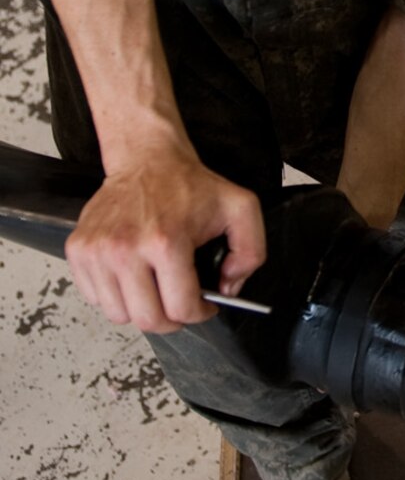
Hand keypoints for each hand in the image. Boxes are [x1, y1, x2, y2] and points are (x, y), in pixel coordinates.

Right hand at [66, 142, 265, 334]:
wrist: (146, 159)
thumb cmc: (188, 184)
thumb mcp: (240, 208)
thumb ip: (250, 252)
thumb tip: (229, 288)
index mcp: (166, 242)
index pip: (181, 308)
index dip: (200, 314)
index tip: (203, 305)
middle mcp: (126, 249)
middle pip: (148, 319)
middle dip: (171, 320)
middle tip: (180, 305)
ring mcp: (98, 251)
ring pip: (119, 315)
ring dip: (141, 310)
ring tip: (155, 289)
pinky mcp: (79, 250)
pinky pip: (96, 298)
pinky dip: (116, 296)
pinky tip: (132, 277)